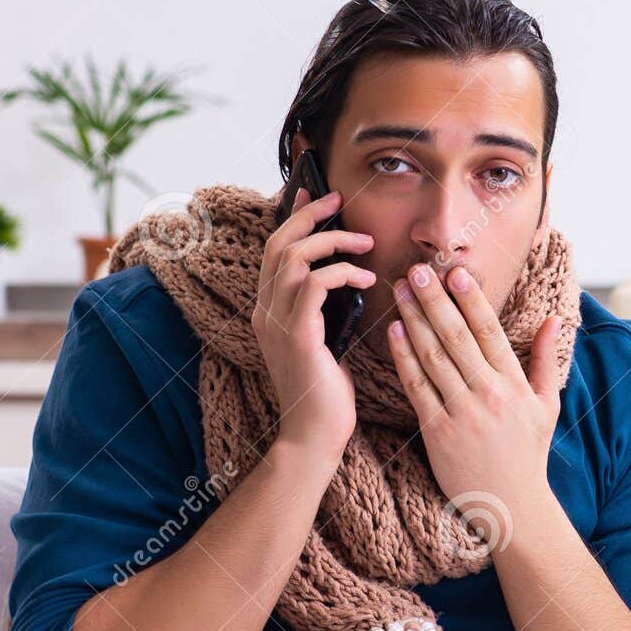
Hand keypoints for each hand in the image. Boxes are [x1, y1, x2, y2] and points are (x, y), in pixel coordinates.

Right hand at [252, 186, 376, 464]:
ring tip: (365, 244)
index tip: (314, 195)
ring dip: (333, 243)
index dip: (292, 218)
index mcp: (269, 311)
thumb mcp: (324, 339)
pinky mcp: (298, 336)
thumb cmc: (327, 392)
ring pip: (294, 258)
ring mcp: (277, 324)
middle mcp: (265, 312)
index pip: (273, 251)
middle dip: (310, 215)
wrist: (315, 435)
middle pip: (279, 244)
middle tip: (340, 202)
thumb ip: (323, 309)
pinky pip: (314, 285)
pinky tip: (365, 280)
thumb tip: (345, 275)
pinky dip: (341, 273)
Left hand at [388, 260, 561, 516]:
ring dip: (414, 319)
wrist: (512, 506)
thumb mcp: (546, 405)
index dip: (471, 300)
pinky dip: (404, 357)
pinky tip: (394, 332)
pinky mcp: (437, 432)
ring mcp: (462, 413)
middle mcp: (489, 394)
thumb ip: (544, 359)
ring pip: (433, 356)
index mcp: (514, 384)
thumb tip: (553, 319)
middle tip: (416, 270)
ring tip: (398, 291)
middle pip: (457, 336)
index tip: (455, 272)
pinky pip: (417, 387)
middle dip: (434, 300)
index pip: (490, 332)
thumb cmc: (528, 454)